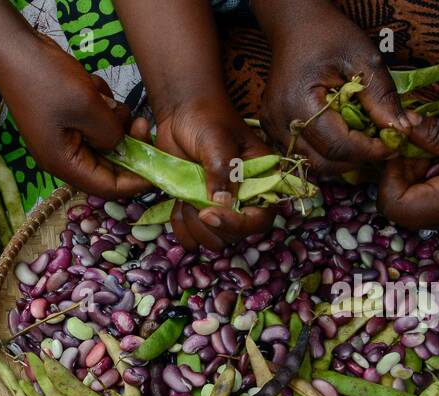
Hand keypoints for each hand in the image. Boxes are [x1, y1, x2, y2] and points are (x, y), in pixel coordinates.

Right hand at [0, 32, 148, 197]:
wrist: (15, 51)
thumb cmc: (47, 80)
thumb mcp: (88, 106)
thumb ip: (111, 132)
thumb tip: (121, 143)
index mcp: (64, 164)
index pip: (108, 187)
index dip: (136, 182)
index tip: (159, 166)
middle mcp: (63, 158)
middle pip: (108, 166)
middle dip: (127, 145)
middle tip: (141, 122)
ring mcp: (63, 139)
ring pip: (103, 141)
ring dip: (112, 120)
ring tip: (104, 96)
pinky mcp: (65, 121)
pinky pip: (94, 123)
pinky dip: (100, 107)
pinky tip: (91, 87)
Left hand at [134, 100, 272, 251]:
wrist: (182, 113)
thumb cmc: (205, 118)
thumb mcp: (216, 141)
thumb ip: (222, 171)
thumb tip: (224, 204)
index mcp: (262, 179)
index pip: (260, 218)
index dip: (237, 224)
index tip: (209, 213)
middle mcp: (245, 197)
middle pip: (236, 235)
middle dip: (212, 227)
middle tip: (193, 204)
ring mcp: (221, 205)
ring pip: (214, 239)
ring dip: (195, 228)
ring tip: (185, 201)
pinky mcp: (199, 207)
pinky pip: (193, 234)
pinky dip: (182, 228)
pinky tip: (177, 208)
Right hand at [257, 0, 406, 174]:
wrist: (295, 27)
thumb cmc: (329, 36)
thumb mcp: (364, 58)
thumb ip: (381, 97)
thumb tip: (401, 130)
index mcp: (298, 102)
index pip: (337, 146)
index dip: (370, 151)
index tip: (395, 144)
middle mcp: (279, 122)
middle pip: (323, 163)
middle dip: (357, 160)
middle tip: (383, 146)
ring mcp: (271, 128)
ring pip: (312, 164)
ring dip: (343, 160)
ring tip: (365, 142)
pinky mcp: (272, 129)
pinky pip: (302, 153)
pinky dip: (327, 153)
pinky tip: (344, 137)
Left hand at [377, 115, 438, 230]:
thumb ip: (434, 135)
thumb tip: (398, 124)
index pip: (393, 204)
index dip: (389, 174)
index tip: (404, 146)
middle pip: (394, 202)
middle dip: (399, 170)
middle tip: (422, 142)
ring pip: (405, 195)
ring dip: (412, 168)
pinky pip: (420, 192)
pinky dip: (423, 170)